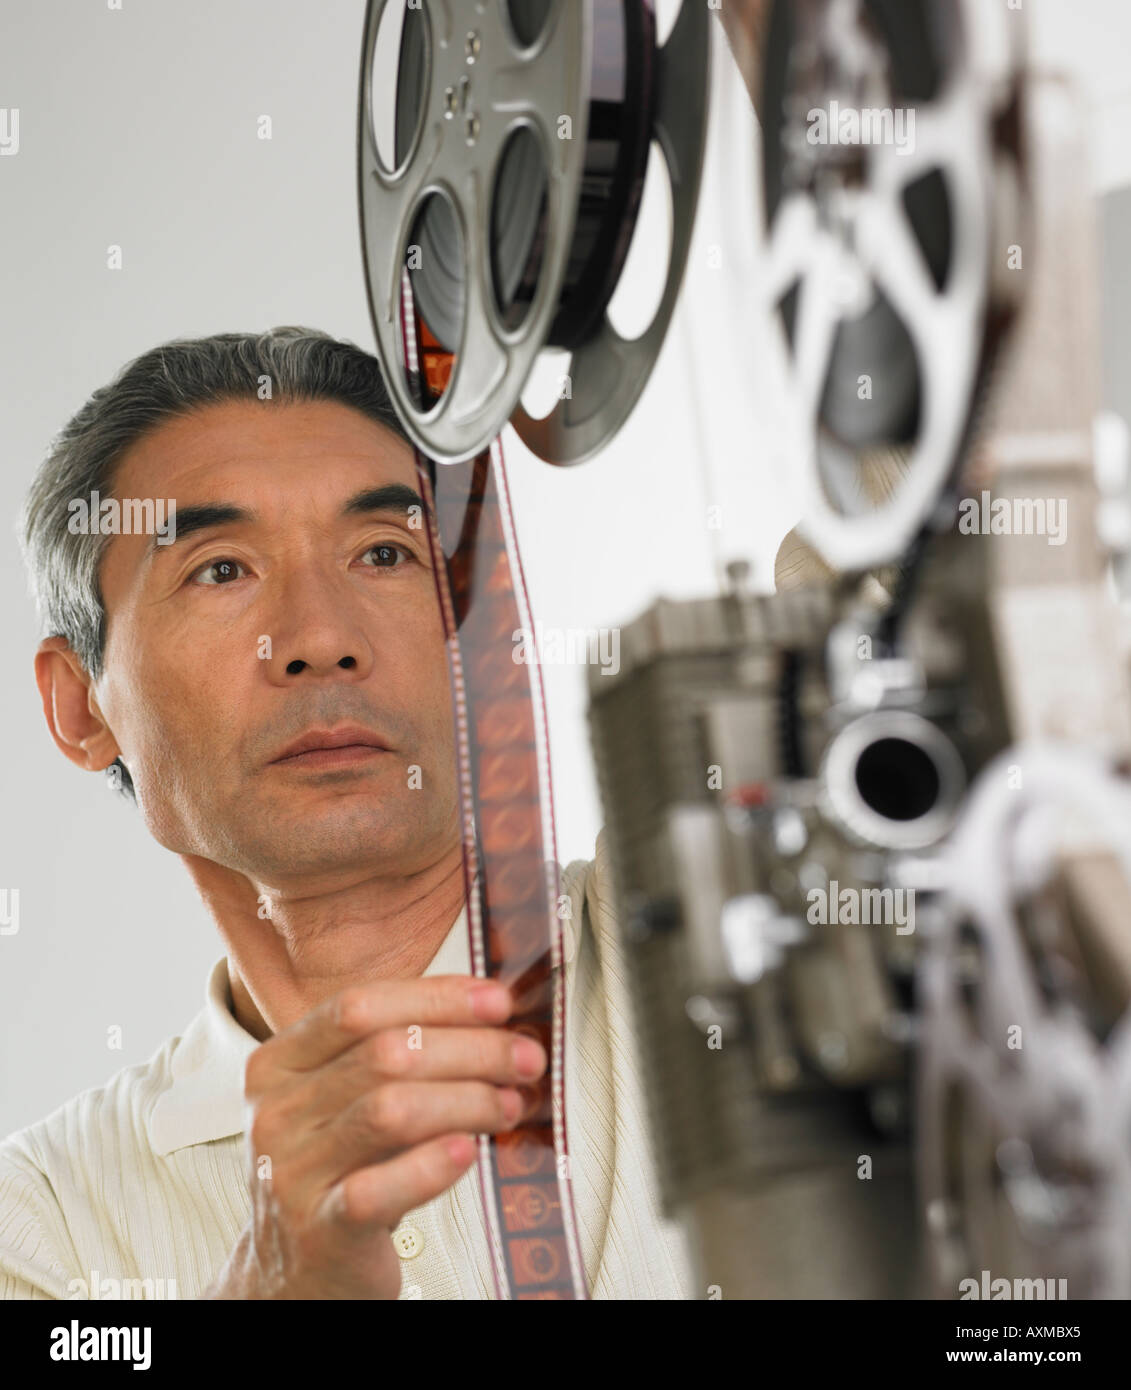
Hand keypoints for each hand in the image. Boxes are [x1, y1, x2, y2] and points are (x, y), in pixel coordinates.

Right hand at [202, 973, 545, 1298]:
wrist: (292, 1272)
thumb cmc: (335, 1171)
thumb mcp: (342, 1102)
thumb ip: (395, 1055)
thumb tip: (489, 1017)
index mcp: (277, 1063)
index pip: (359, 1007)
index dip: (436, 997)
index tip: (498, 1002)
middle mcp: (275, 1112)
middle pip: (386, 1054)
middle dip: (473, 1049)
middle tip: (525, 1059)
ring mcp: (290, 1172)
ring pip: (390, 1111)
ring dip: (468, 1100)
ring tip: (509, 1105)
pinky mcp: (319, 1231)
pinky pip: (380, 1188)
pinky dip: (432, 1165)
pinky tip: (468, 1151)